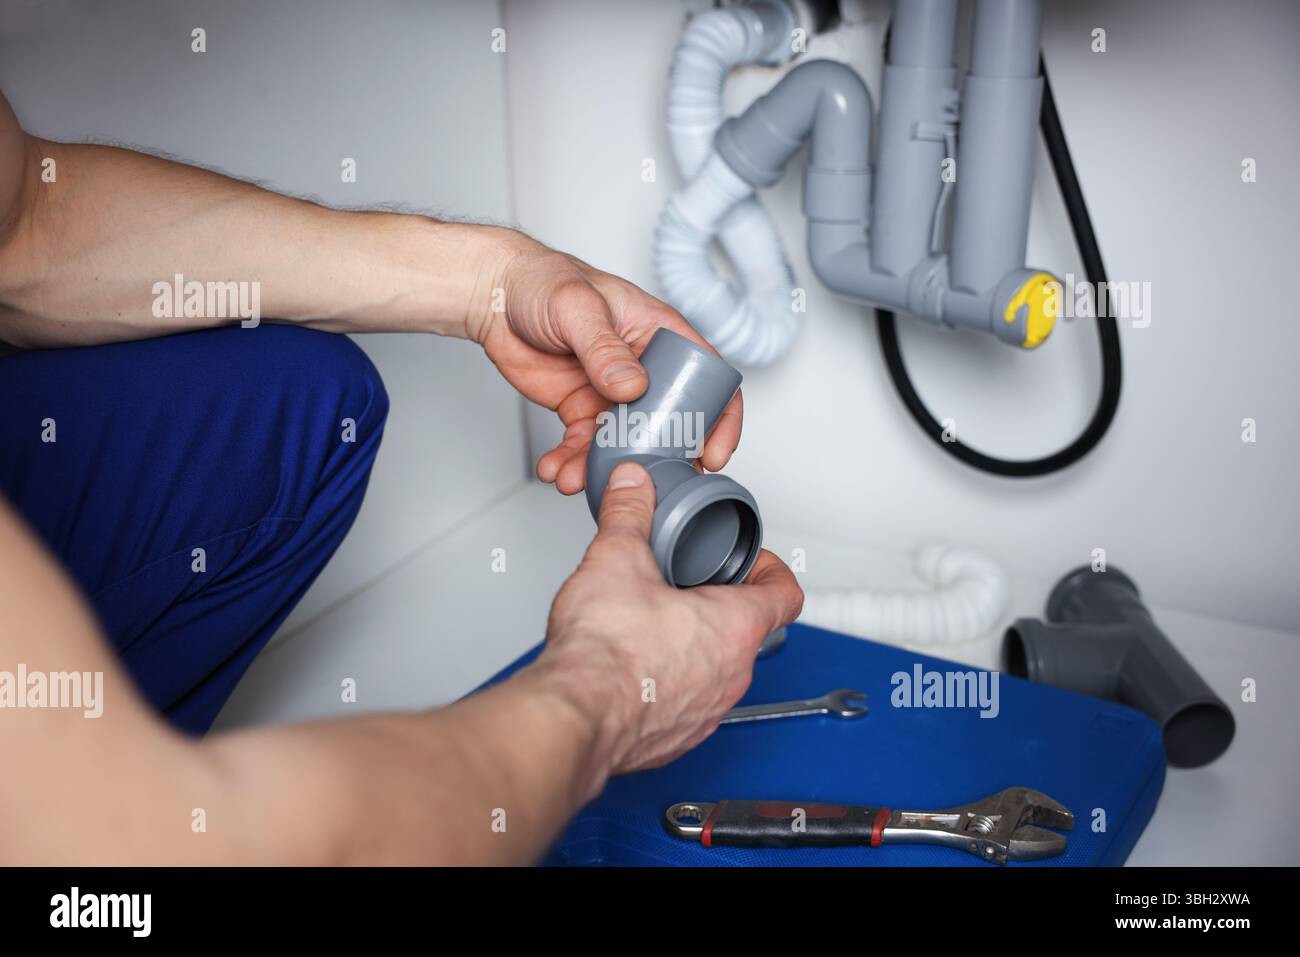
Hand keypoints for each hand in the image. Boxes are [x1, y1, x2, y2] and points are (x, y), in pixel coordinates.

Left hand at [468, 230, 742, 494]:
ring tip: (577, 479)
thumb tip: (633, 386)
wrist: (493, 296)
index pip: (706, 378)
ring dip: (603, 468)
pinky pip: (584, 445)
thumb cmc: (542, 281)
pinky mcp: (581, 408)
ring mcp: (612, 392)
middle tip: (643, 482)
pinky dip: (571, 462)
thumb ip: (605, 348)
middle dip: (659, 459)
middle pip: (669, 423)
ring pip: (622, 442)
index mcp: (659, 334)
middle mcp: (643, 367)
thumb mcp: (577, 307)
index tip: (712, 455)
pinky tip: (556, 469)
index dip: (719, 419)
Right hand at [531, 462, 803, 774]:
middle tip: (683, 583)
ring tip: (653, 624)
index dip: (771, 569)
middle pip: (748, 630)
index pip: (786, 594)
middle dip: (718, 603)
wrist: (574, 718)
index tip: (750, 561)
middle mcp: (733, 674)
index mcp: (735, 626)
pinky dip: (668, 683)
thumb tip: (634, 488)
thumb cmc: (605, 654)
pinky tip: (633, 667)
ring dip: (695, 647)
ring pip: (717, 670)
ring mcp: (707, 712)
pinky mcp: (677, 738)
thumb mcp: (616, 559)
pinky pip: (686, 704)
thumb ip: (629, 514)